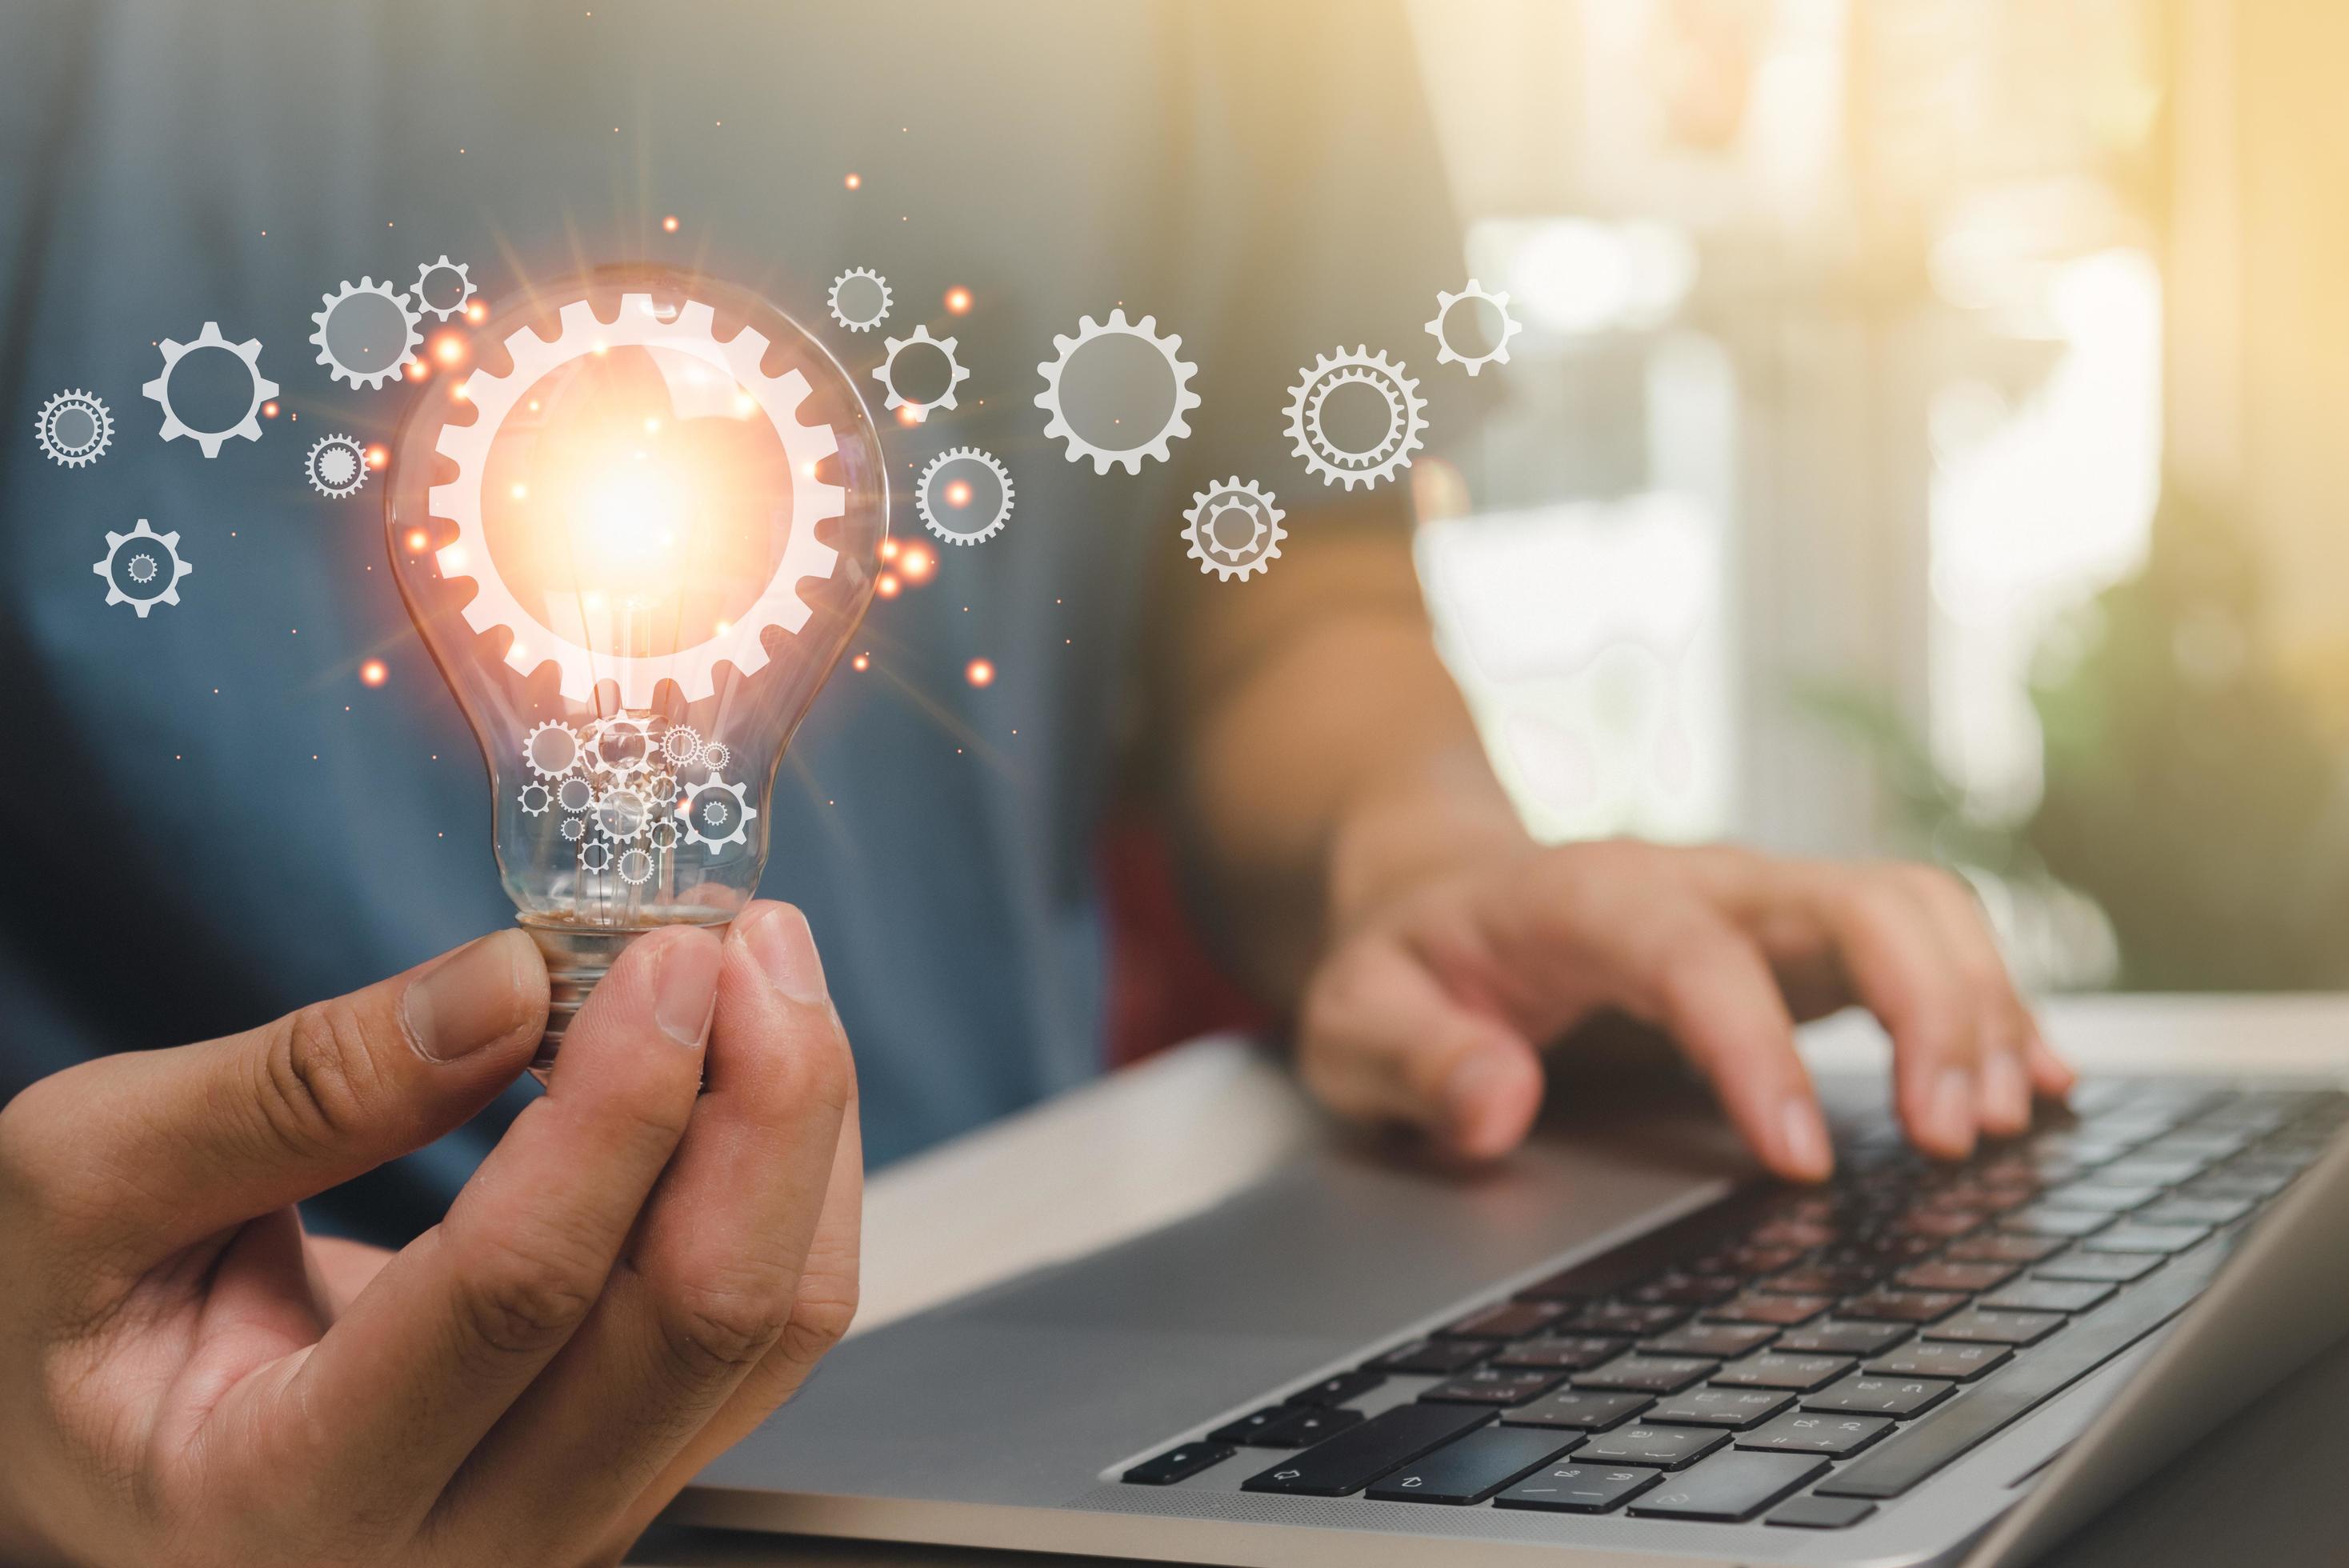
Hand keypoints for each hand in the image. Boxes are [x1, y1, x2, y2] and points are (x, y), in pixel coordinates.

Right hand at [0, 900, 858, 1567]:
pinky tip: (754, 1067)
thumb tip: (506, 986)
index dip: (619, 1106)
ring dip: (799, 1127)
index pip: (516, 1295)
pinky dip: (792, 1179)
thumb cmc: (65, 1335)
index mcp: (283, 1504)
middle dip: (763, 1103)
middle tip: (747, 944)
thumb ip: (292, 1091)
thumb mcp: (84, 1190)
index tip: (663, 956)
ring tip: (762, 972)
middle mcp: (460, 1554)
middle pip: (698, 1324)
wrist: (95, 1461)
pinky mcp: (627, 1473)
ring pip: (771, 1329)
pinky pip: (768, 1331)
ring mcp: (565, 1525)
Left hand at [1296, 839, 2072, 1178]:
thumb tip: (1494, 1107)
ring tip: (1992, 1129)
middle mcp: (1696, 880)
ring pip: (1911, 909)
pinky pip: (1920, 943)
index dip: (1758, 1050)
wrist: (1436, 894)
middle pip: (1854, 898)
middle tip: (1953, 1141)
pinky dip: (1989, 1005)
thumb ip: (1413, 1060)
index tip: (1802, 1161)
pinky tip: (2033, 1083)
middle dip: (1930, 1008)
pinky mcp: (1798, 939)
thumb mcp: (1355, 1020)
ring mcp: (1758, 903)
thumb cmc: (1405, 964)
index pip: (1693, 953)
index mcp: (1586, 897)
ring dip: (1975, 1007)